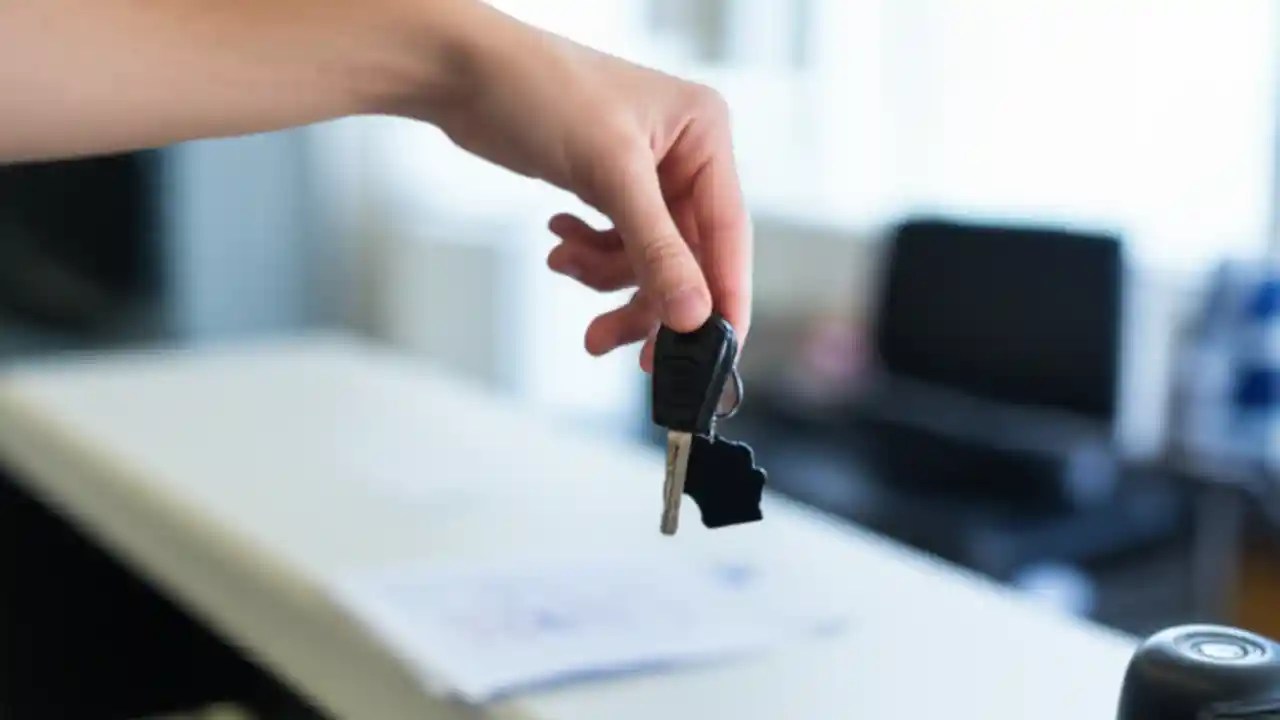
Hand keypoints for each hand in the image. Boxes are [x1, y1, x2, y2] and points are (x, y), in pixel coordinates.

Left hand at [424, 11, 752, 370]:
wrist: (462, 74)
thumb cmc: (537, 89)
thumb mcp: (607, 172)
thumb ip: (655, 249)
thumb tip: (692, 313)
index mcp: (704, 135)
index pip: (728, 233)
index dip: (722, 296)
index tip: (714, 349)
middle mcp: (684, 155)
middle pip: (685, 257)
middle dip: (644, 297)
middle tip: (613, 339)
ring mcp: (647, 175)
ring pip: (647, 261)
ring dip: (605, 276)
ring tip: (564, 265)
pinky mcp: (610, 189)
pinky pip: (616, 247)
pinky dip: (588, 256)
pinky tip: (560, 241)